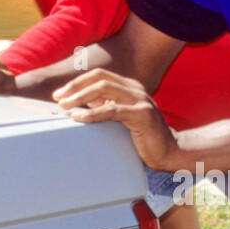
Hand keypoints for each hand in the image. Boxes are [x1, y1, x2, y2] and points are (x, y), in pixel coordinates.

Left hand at [53, 69, 178, 168]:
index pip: (99, 75)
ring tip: (65, 106)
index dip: (77, 82)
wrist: (171, 152)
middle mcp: (135, 89)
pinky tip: (79, 118)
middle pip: (99, 78)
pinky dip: (93, 114)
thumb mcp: (121, 119)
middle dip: (75, 87)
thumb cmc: (143, 138)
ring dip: (80, 97)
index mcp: (129, 87)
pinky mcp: (143, 115)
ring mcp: (140, 100)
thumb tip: (76, 107)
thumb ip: (105, 109)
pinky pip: (113, 111)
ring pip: (104, 89)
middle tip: (58, 98)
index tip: (60, 94)